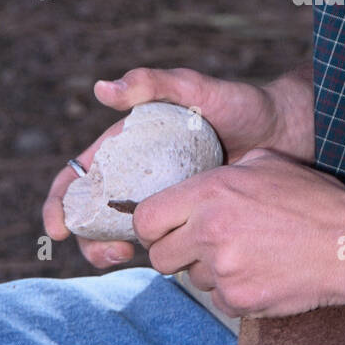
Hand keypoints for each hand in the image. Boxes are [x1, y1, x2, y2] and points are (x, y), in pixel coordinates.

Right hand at [42, 64, 311, 269]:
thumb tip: (102, 88)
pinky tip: (163, 259)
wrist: (287, 133)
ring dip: (110, 251)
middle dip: (86, 238)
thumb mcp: (196, 90)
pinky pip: (160, 241)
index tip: (58, 227)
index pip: (80, 175)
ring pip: (119, 233)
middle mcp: (138, 174)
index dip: (60, 201)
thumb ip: (154, 84)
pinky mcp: (187, 217)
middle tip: (106, 253)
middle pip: (92, 214)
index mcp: (129, 145)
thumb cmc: (241, 104)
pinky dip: (151, 254)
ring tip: (126, 257)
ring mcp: (161, 198)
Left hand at [131, 148, 344, 317]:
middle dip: (176, 254)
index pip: (145, 218)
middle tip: (202, 247)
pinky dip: (235, 291)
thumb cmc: (314, 199)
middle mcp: (209, 231)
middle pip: (159, 258)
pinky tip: (262, 273)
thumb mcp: (266, 163)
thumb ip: (224, 174)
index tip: (166, 229)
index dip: (152, 227)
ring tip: (248, 255)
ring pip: (192, 279)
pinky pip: (219, 300)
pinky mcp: (238, 301)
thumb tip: (197, 189)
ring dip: (210, 272)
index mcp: (210, 192)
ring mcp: (223, 270)